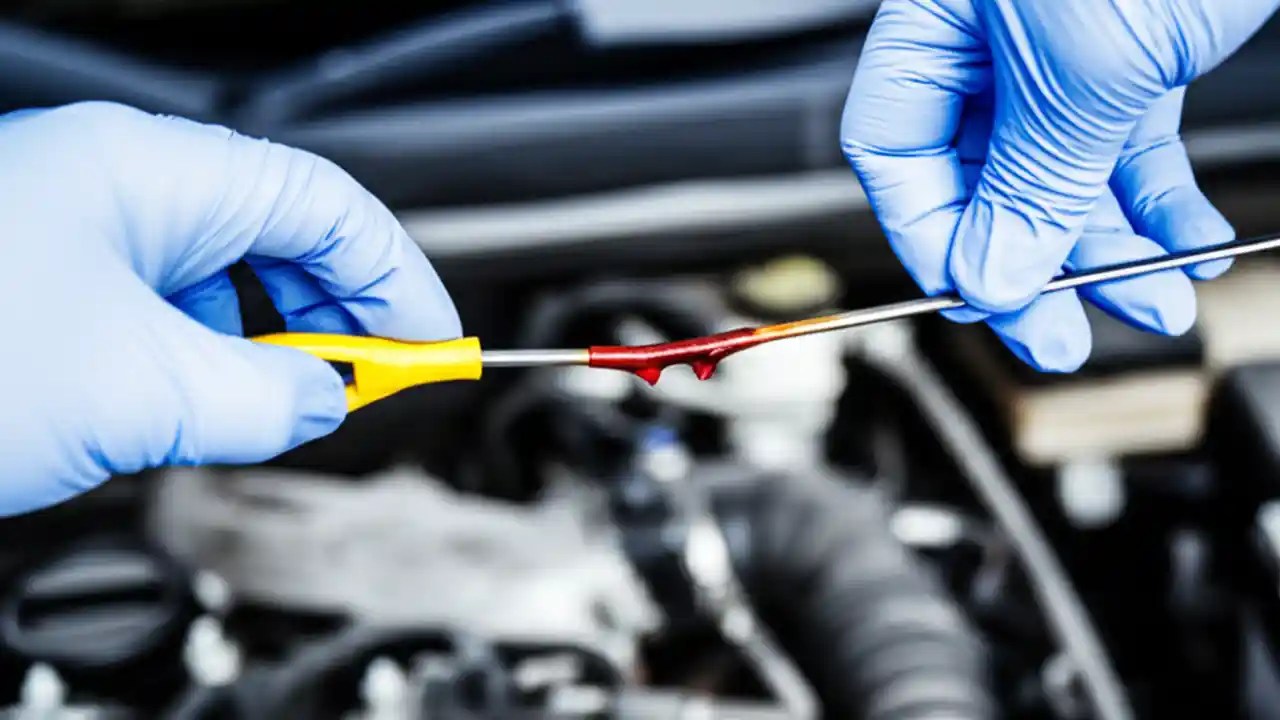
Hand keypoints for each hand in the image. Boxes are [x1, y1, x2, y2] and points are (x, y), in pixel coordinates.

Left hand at [0, 102, 459, 515]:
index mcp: (150, 171)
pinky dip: (208, 357)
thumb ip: (263, 402)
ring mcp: (80, 229)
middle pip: (281, 238)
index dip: (398, 278)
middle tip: (376, 382)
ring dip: (271, 344)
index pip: (327, 206)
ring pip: (223, 279)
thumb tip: (323, 403)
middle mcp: (118, 185)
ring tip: (291, 402)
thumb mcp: (139, 392)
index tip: (434, 343)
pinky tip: (214, 401)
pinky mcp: (52, 280)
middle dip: (339, 315)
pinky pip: (166, 308)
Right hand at [842, 0, 1278, 369]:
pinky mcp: (1134, 50)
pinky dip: (1163, 205)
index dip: (931, 236)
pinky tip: (1190, 245)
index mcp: (937, 20)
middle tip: (1060, 338)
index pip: (893, 150)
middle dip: (1031, 262)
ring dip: (1109, 249)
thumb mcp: (1088, 69)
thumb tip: (988, 277)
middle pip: (980, 176)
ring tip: (1153, 304)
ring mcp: (1061, 47)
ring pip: (1062, 173)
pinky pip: (1130, 147)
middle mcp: (988, 38)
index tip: (983, 300)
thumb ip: (1032, 181)